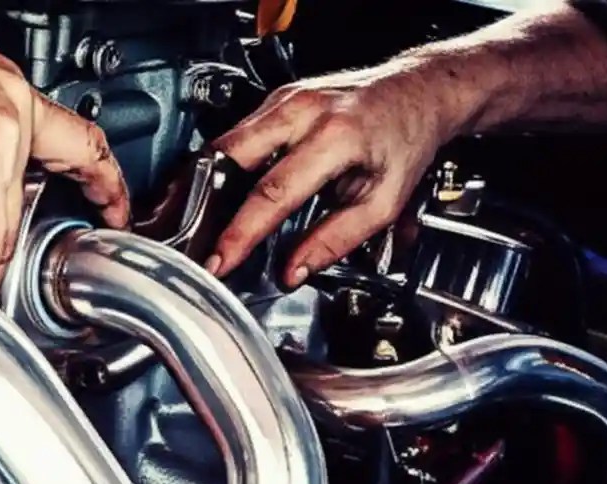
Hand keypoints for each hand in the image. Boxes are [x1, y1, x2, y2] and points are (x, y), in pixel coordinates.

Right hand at [208, 68, 453, 287]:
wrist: (418, 91)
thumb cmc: (406, 138)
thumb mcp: (385, 201)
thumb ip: (336, 239)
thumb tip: (294, 270)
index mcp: (336, 135)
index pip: (273, 192)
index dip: (241, 232)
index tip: (221, 259)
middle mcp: (304, 109)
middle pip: (230, 155)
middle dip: (200, 200)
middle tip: (189, 239)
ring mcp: (286, 99)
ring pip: (224, 142)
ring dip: (202, 182)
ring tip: (188, 220)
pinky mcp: (277, 100)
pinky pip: (237, 134)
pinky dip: (219, 166)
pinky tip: (211, 193)